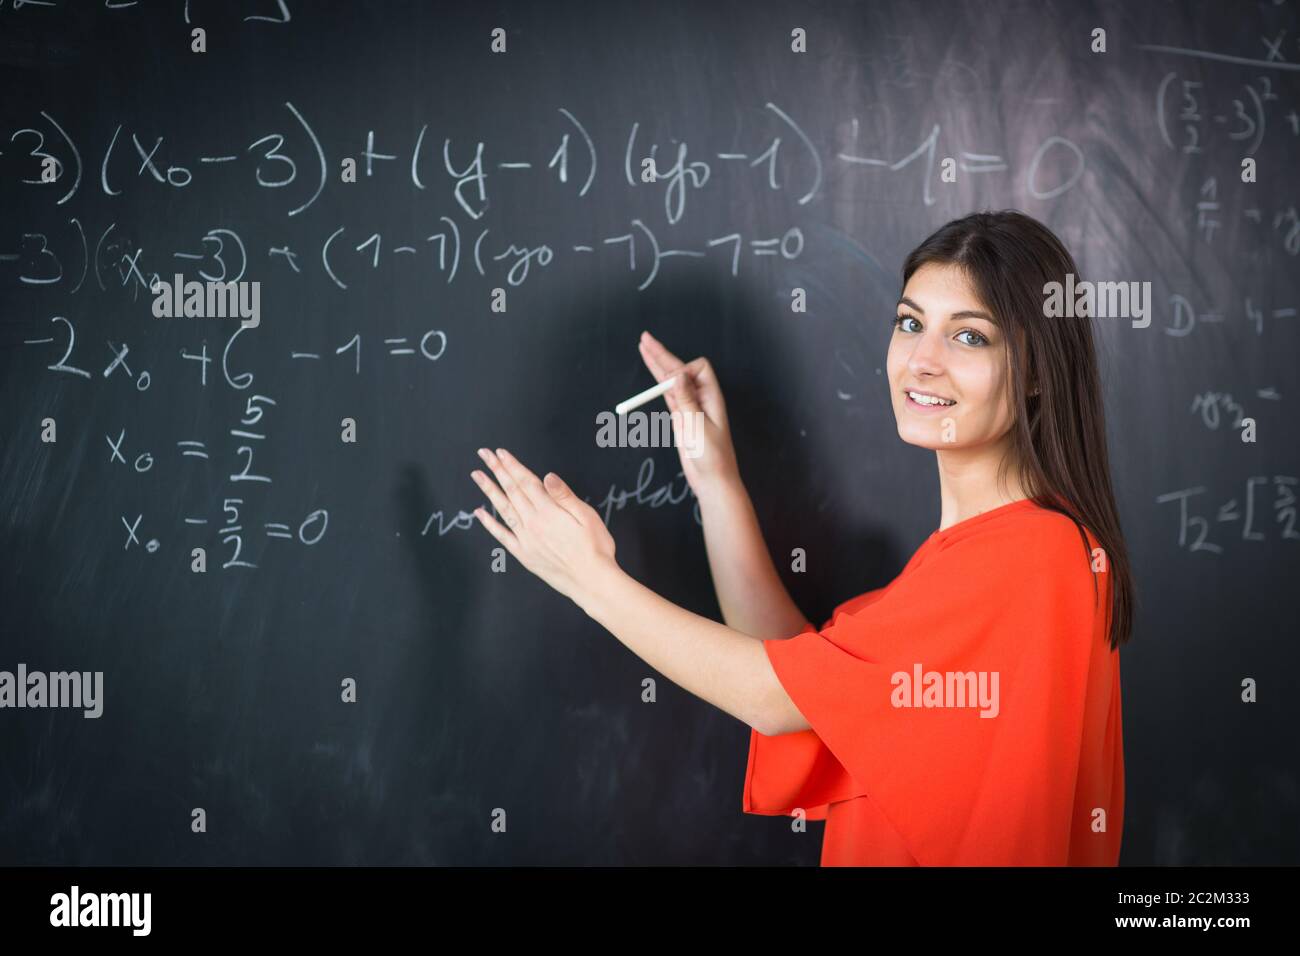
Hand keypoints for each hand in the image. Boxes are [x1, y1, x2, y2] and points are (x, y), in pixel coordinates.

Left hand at [470, 447, 617, 605]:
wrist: (591, 581)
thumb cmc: (595, 548)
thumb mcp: (587, 516)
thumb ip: (564, 496)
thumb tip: (547, 476)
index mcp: (549, 511)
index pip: (526, 482)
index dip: (512, 466)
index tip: (500, 453)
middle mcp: (533, 523)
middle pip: (512, 491)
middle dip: (497, 471)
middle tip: (484, 455)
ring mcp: (526, 539)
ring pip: (503, 509)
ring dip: (489, 491)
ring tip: (477, 476)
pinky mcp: (524, 555)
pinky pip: (502, 536)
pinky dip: (490, 524)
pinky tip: (480, 513)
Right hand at [638, 331, 739, 500]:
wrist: (712, 480)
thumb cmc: (713, 456)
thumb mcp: (698, 426)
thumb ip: (686, 400)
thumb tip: (677, 375)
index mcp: (711, 397)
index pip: (697, 369)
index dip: (682, 369)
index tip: (671, 383)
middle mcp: (701, 398)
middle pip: (680, 370)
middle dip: (662, 355)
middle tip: (644, 339)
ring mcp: (689, 407)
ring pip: (670, 381)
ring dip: (657, 365)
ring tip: (643, 347)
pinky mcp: (680, 418)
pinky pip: (667, 395)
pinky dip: (657, 383)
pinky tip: (653, 370)